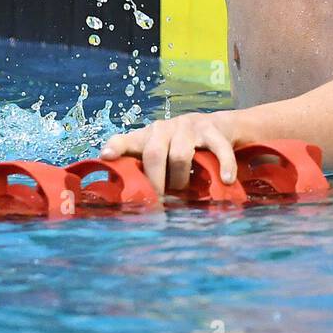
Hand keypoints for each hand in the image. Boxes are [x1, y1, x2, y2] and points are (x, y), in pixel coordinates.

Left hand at [100, 110, 243, 195]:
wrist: (218, 127)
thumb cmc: (181, 150)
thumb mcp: (161, 157)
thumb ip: (146, 174)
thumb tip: (133, 205)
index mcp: (147, 137)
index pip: (126, 139)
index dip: (116, 147)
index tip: (106, 156)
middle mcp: (165, 128)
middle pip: (154, 153)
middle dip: (155, 182)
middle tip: (158, 202)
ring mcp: (189, 127)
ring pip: (181, 155)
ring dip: (182, 179)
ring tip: (185, 191)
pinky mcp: (213, 129)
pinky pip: (217, 149)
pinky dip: (223, 165)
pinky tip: (226, 180)